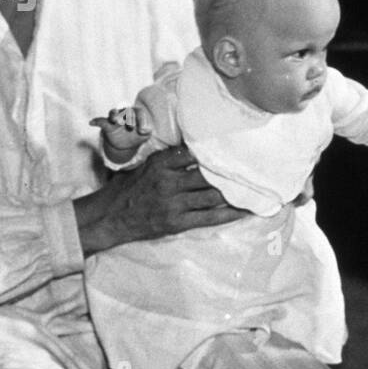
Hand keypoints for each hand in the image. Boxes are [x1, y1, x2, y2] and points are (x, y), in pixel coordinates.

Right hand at [73, 145, 248, 255]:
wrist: (109, 217)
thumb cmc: (127, 188)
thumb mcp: (144, 164)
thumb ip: (169, 157)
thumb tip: (195, 145)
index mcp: (161, 163)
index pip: (194, 152)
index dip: (218, 151)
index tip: (237, 146)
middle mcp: (169, 182)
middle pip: (208, 175)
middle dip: (233, 172)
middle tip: (256, 167)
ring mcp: (174, 204)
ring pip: (213, 196)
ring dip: (237, 192)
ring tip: (258, 188)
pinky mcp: (177, 222)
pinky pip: (209, 217)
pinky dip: (230, 213)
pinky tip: (246, 210)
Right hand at [90, 105, 152, 158]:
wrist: (126, 143)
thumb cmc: (138, 135)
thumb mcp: (145, 135)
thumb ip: (146, 132)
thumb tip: (145, 130)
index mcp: (136, 114)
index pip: (139, 112)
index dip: (142, 120)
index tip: (143, 131)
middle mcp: (125, 113)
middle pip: (127, 111)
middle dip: (129, 118)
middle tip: (131, 127)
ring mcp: (115, 118)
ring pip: (113, 113)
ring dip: (114, 115)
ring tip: (115, 120)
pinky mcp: (107, 125)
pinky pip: (101, 121)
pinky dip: (96, 121)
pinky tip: (91, 122)